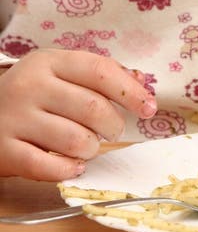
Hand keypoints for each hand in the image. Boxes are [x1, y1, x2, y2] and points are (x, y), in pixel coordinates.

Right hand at [0, 50, 156, 180]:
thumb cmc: (31, 94)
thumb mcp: (58, 72)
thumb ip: (98, 75)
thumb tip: (141, 82)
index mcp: (49, 61)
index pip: (100, 71)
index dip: (130, 91)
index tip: (149, 107)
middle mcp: (31, 85)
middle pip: (92, 108)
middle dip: (113, 125)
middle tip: (111, 131)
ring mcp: (15, 118)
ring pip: (75, 140)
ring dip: (91, 149)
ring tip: (87, 146)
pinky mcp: (4, 150)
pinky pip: (48, 167)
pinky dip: (68, 169)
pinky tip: (72, 164)